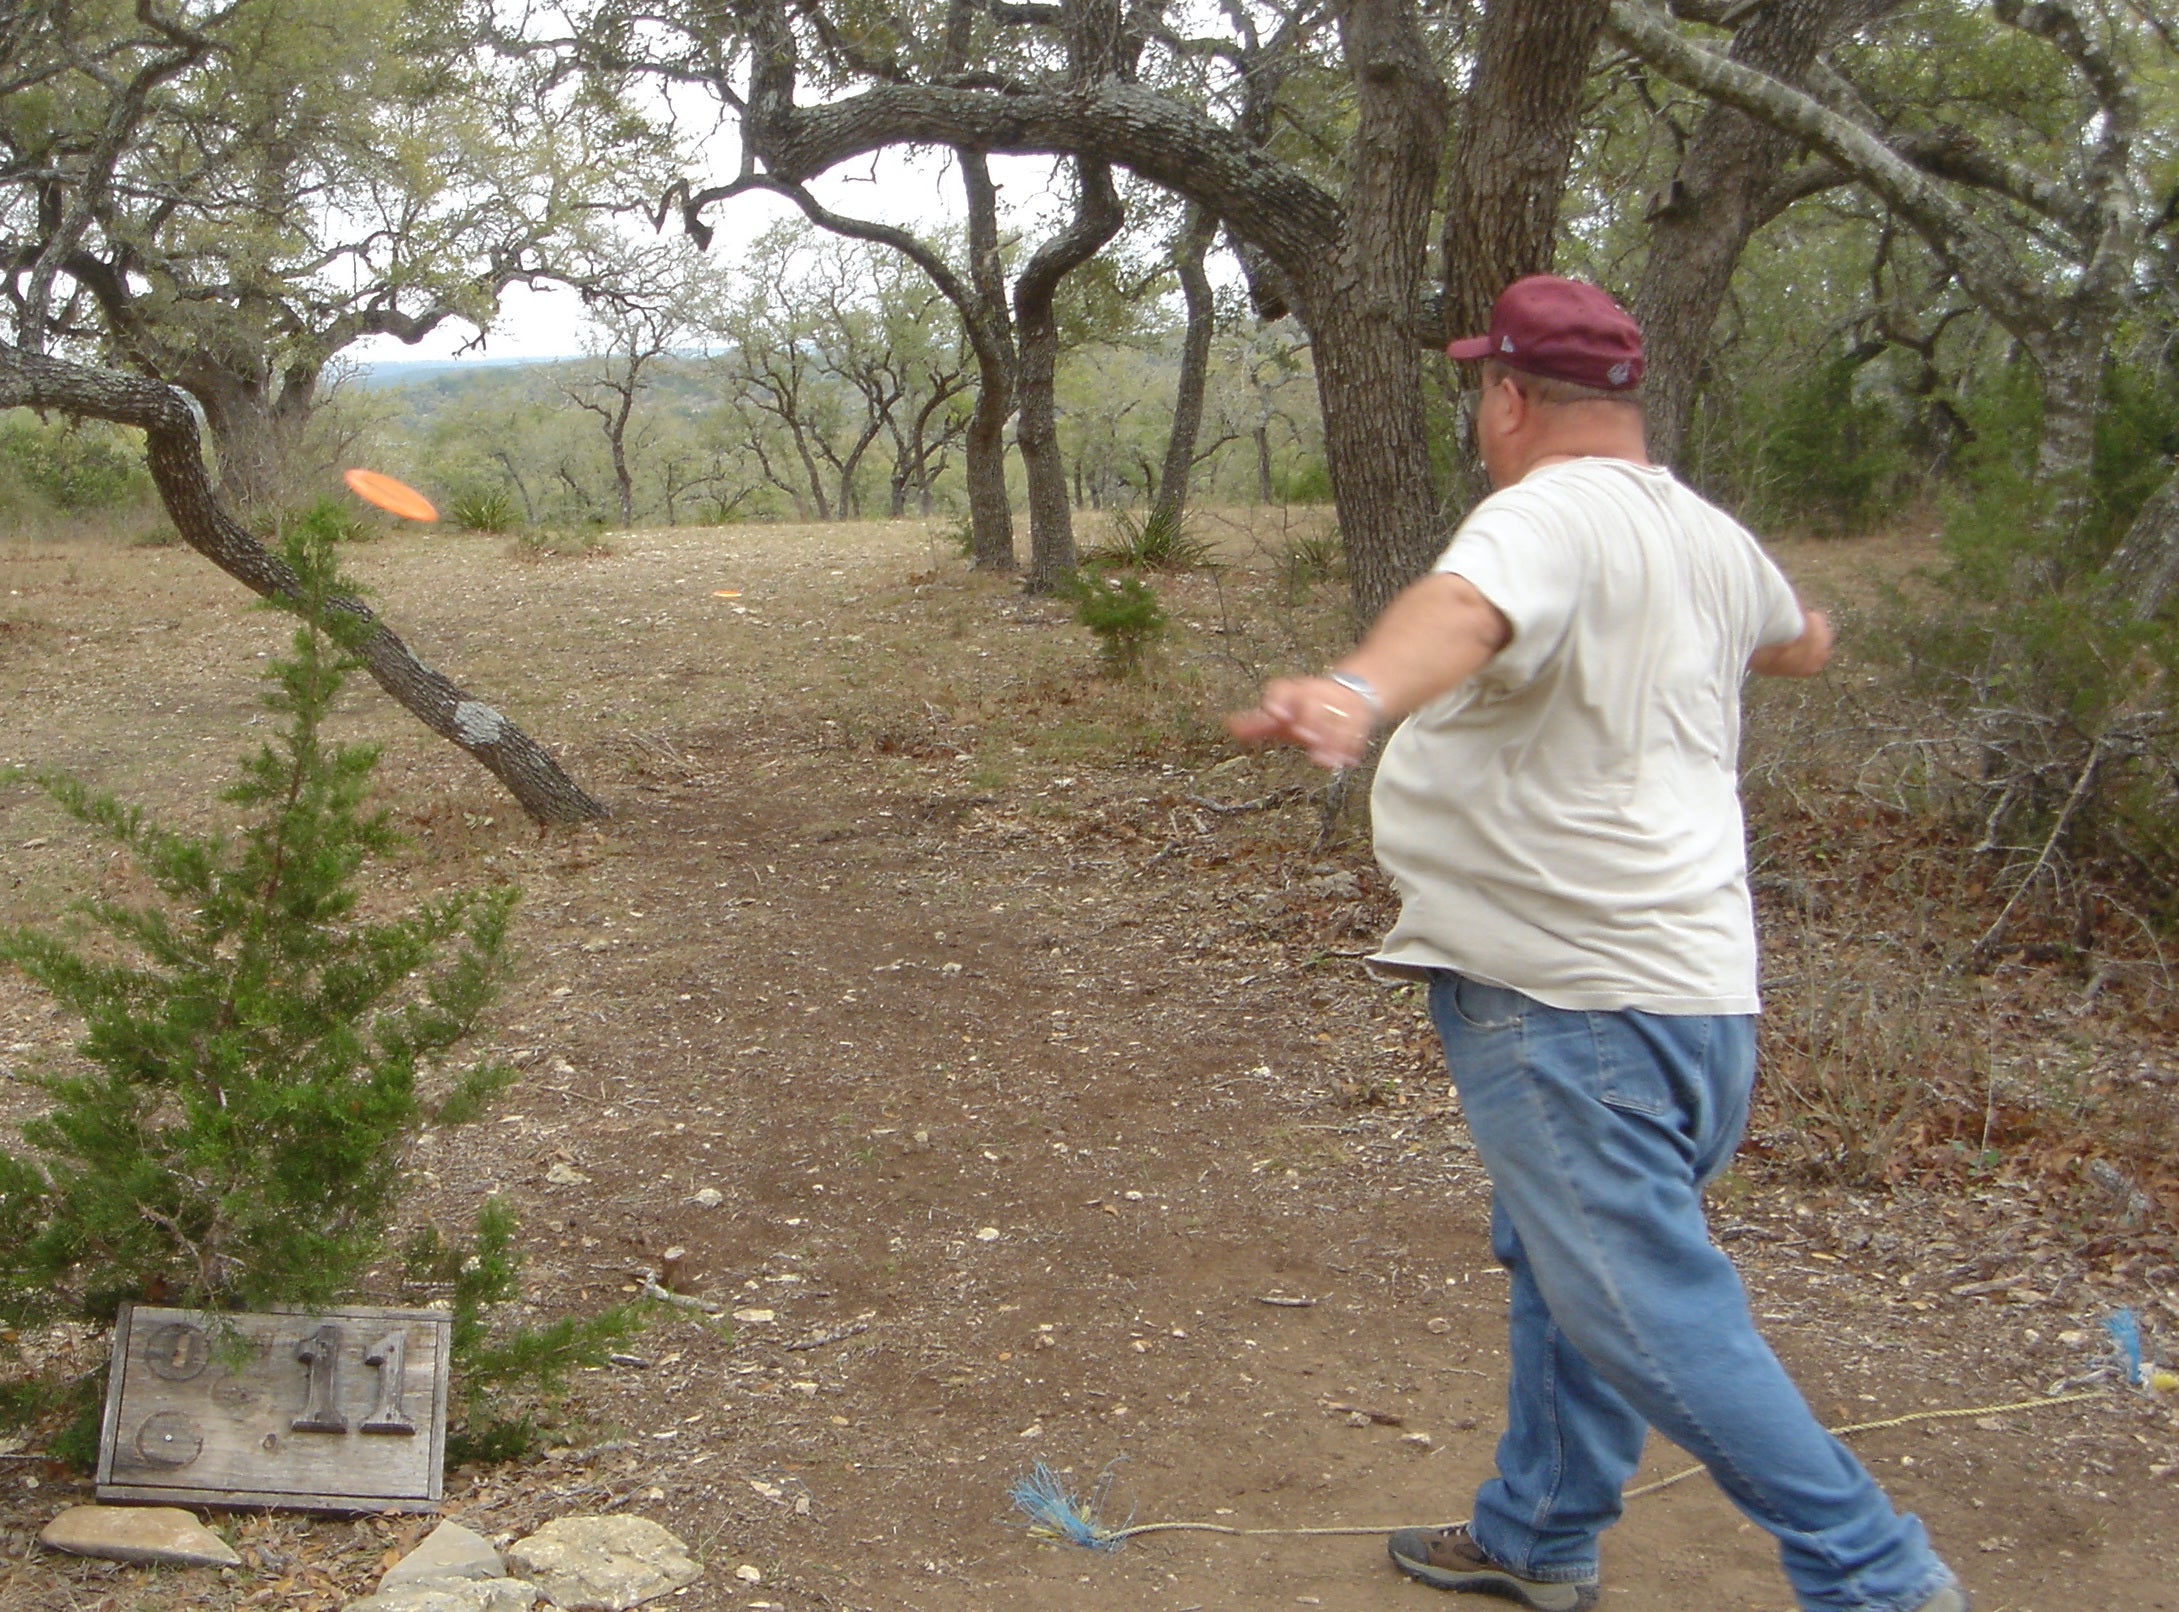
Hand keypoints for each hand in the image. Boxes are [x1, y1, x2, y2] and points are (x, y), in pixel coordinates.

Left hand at [1226, 675, 1376, 768]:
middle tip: (1304, 734)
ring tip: (1324, 759)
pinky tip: (1344, 761)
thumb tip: (1230, 727)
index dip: (1277, 701)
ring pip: (1335, 719)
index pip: (1282, 690)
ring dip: (1331, 738)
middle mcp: (1316, 697)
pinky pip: (1356, 732)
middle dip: (1309, 718)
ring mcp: (1338, 707)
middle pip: (1312, 703)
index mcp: (1294, 693)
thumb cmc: (1307, 707)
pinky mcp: (1358, 719)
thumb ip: (1257, 724)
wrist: (1349, 695)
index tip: (1276, 713)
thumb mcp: (1282, 715)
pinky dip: (1350, 747)